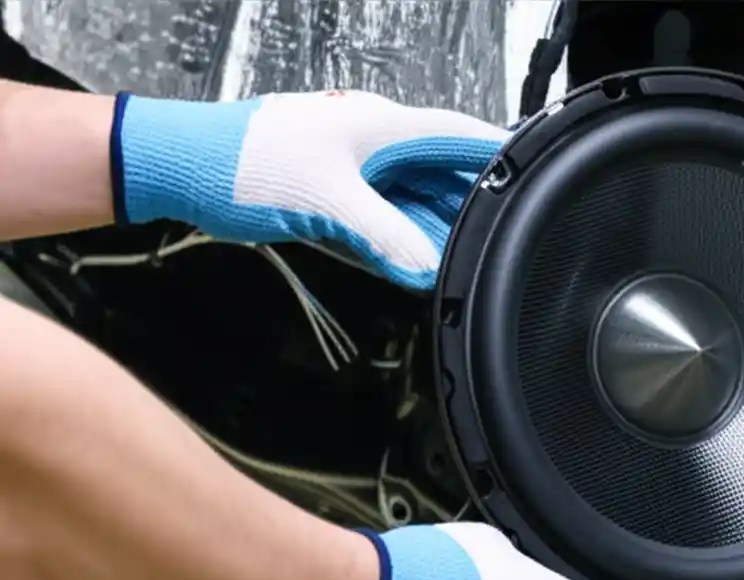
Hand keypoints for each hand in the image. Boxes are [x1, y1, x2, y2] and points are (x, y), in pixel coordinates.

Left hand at [110, 90, 509, 289]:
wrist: (183, 166)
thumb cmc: (245, 163)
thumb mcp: (329, 204)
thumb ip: (386, 236)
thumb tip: (429, 266)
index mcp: (382, 126)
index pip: (459, 135)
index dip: (500, 152)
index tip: (537, 170)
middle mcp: (374, 142)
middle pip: (442, 171)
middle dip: (472, 202)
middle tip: (505, 234)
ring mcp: (353, 167)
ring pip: (414, 196)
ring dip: (437, 225)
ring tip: (467, 256)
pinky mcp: (333, 192)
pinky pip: (384, 215)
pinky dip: (402, 236)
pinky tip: (415, 260)